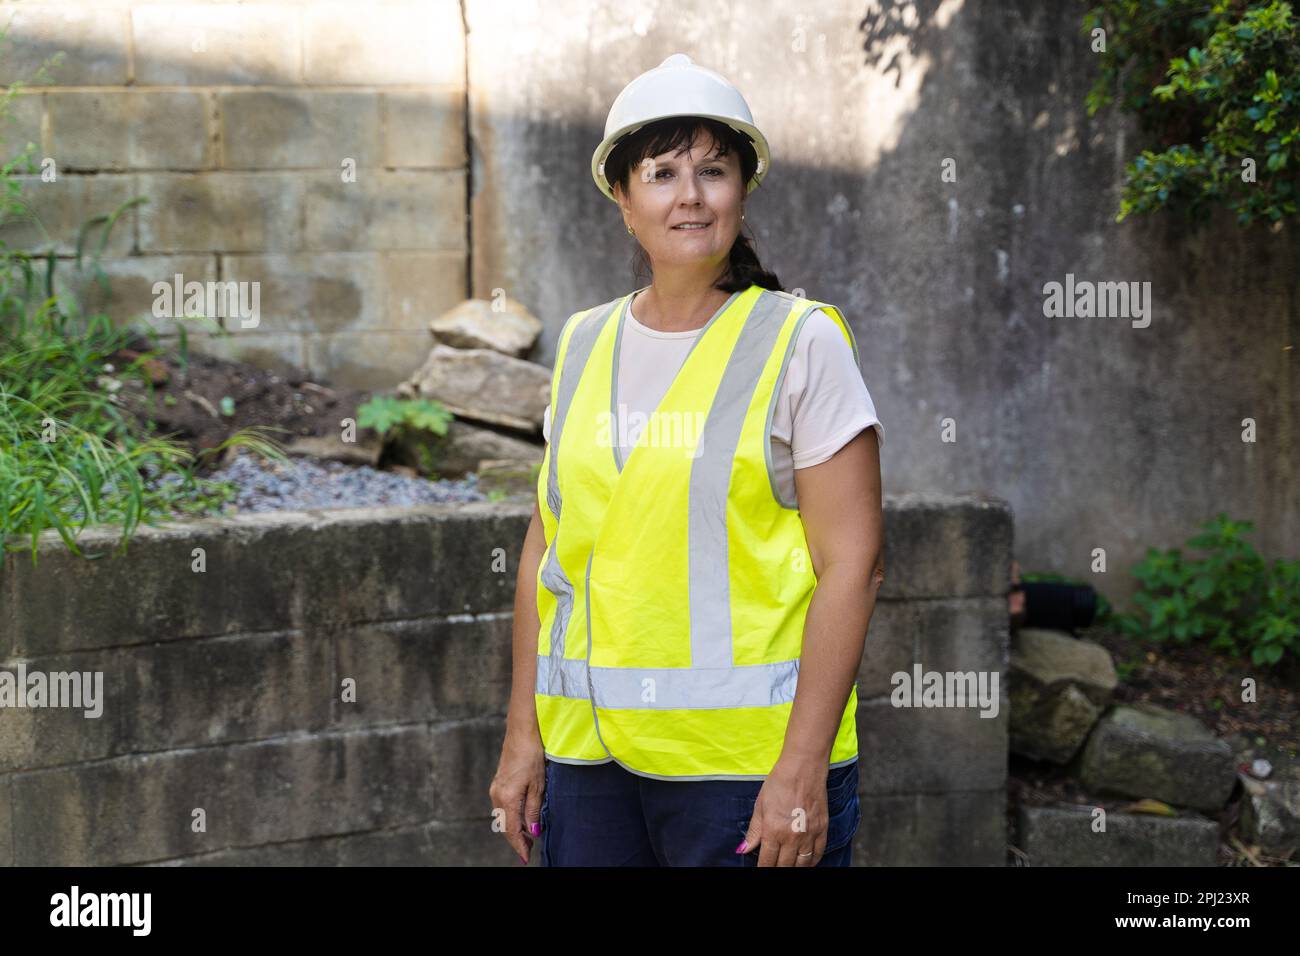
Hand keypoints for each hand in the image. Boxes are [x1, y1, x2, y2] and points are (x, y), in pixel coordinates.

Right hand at [488, 730, 544, 864]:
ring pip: (503, 816)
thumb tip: (533, 830)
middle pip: (505, 826)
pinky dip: (511, 816)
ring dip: (514, 828)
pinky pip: (503, 806)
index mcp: (507, 798)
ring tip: (528, 836)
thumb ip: (533, 809)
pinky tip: (521, 817)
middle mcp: (497, 795)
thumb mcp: (538, 785)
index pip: (512, 830)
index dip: (519, 846)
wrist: (522, 732)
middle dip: (516, 839)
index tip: (526, 857)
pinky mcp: (498, 782)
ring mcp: (496, 788)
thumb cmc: (532, 755)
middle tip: (529, 850)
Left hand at [739, 756, 829, 866]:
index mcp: (773, 830)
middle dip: (776, 869)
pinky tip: (805, 862)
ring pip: (802, 864)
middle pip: (784, 866)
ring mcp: (809, 834)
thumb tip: (743, 849)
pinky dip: (811, 862)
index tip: (761, 869)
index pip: (767, 861)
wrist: (803, 768)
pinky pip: (818, 854)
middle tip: (773, 867)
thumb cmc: (779, 782)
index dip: (763, 869)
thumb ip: (753, 831)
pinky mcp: (822, 829)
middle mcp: (792, 836)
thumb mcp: (760, 805)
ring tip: (787, 866)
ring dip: (793, 868)